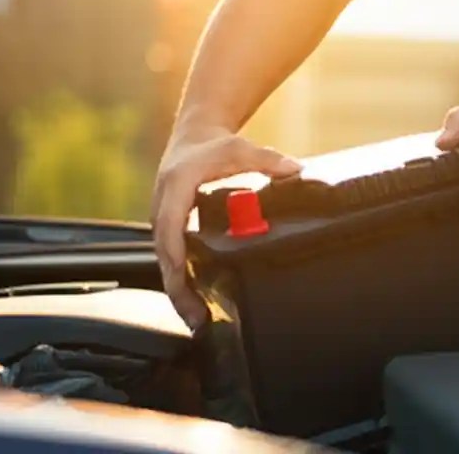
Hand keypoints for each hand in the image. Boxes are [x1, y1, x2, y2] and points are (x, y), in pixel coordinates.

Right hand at [150, 124, 300, 328]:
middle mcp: (163, 207)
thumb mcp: (239, 147)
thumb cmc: (213, 145)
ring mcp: (165, 220)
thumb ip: (266, 159)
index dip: (175, 253)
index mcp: (175, 187)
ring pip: (166, 262)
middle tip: (196, 317)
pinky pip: (173, 260)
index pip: (170, 225)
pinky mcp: (171, 230)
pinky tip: (196, 304)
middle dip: (177, 287)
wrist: (194, 137)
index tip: (183, 278)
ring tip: (197, 321)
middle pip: (165, 254)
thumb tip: (294, 170)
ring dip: (179, 292)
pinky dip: (182, 282)